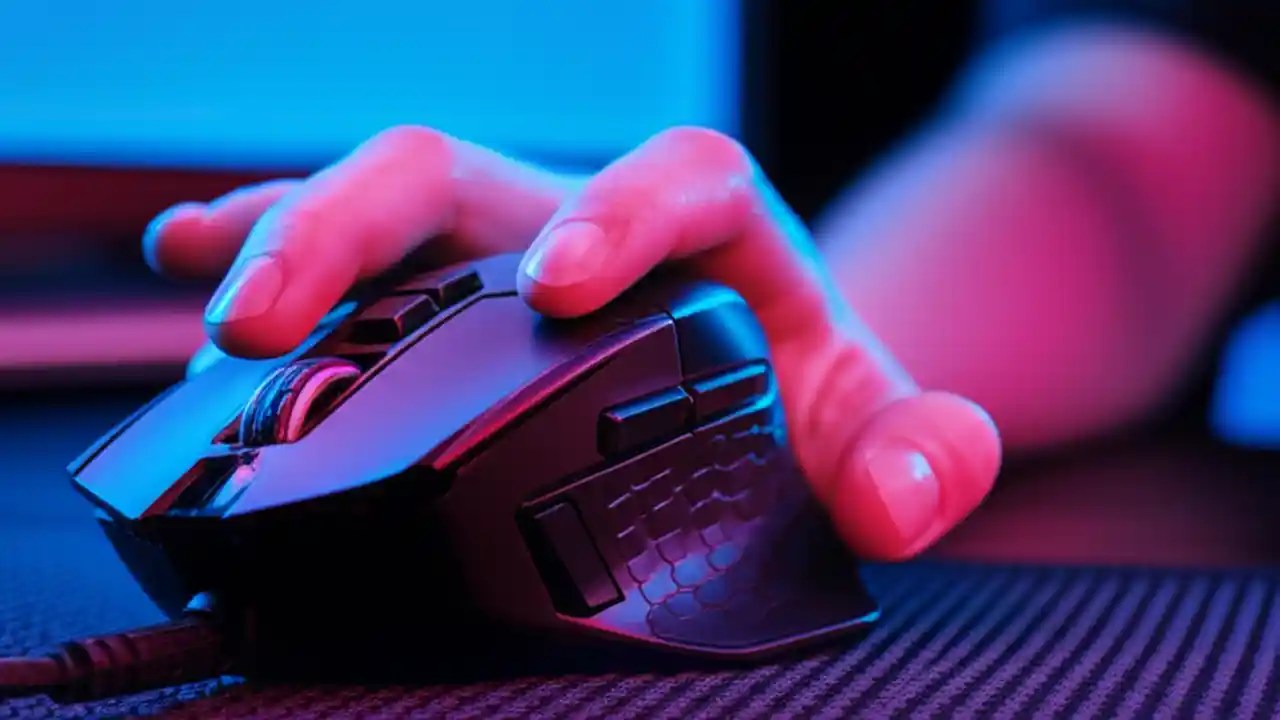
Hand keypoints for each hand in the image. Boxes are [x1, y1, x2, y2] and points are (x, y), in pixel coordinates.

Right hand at [144, 125, 1000, 560]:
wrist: (758, 404)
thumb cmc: (805, 405)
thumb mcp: (872, 428)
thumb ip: (917, 456)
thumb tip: (905, 496)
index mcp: (708, 230)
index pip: (670, 172)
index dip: (610, 208)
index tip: (556, 282)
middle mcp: (581, 222)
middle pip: (460, 168)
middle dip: (362, 226)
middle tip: (280, 313)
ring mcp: (497, 255)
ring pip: (380, 207)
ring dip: (288, 241)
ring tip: (220, 310)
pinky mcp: (442, 301)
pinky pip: (347, 263)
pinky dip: (265, 255)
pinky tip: (192, 272)